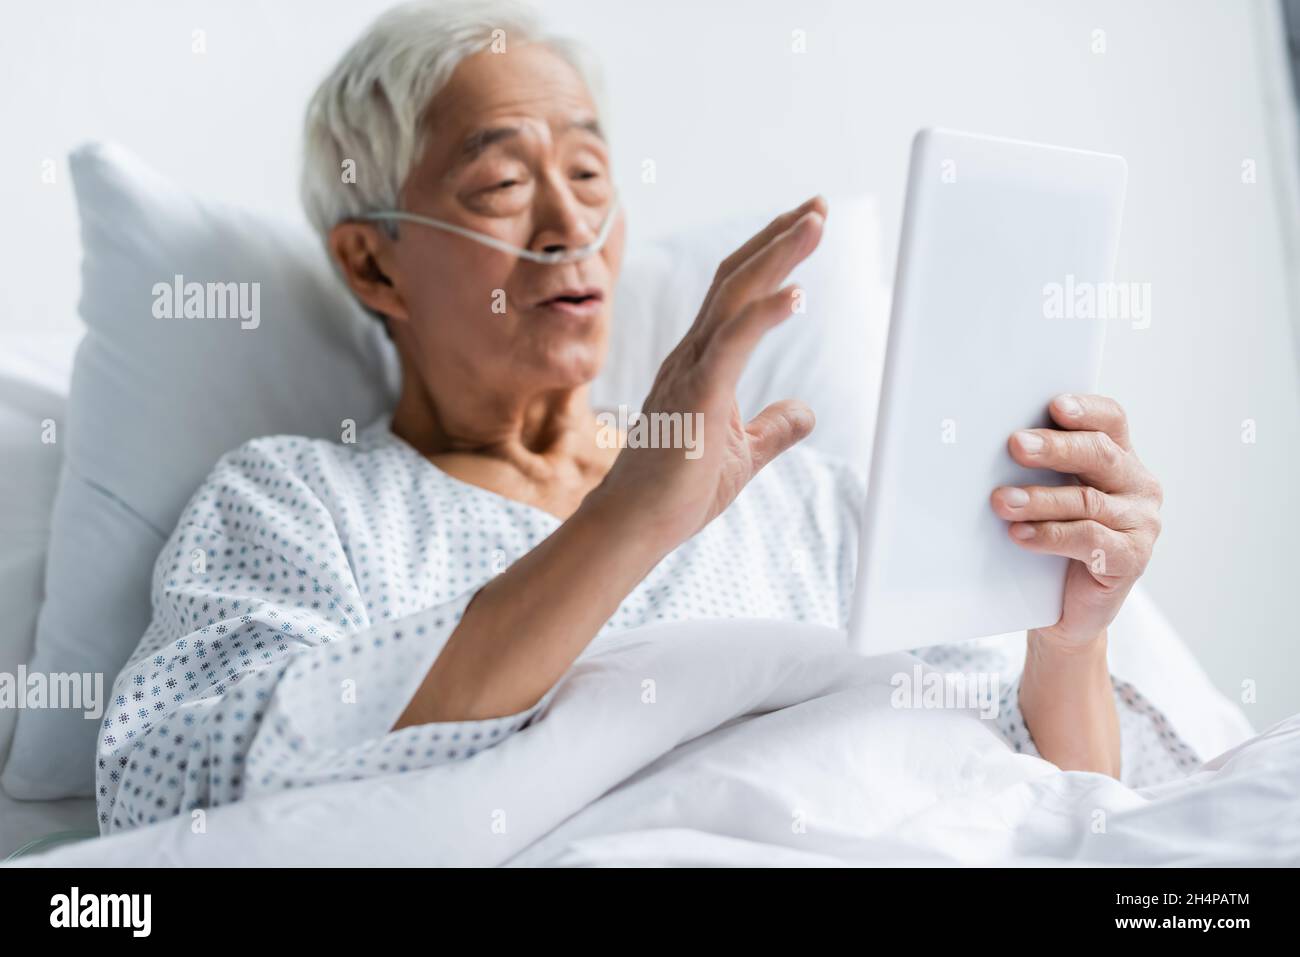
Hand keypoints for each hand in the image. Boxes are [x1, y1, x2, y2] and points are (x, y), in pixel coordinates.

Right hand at [591, 196, 826, 552]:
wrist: (635, 525)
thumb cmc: (677, 490)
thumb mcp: (743, 453)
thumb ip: (774, 428)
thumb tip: (807, 410)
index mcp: (701, 362)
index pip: (736, 293)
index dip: (770, 256)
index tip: (805, 226)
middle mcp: (692, 353)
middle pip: (736, 277)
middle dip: (779, 237)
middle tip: (818, 206)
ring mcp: (691, 369)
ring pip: (735, 294)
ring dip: (778, 256)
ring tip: (815, 224)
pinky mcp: (697, 394)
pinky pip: (732, 342)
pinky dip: (765, 314)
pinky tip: (797, 293)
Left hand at [990, 394, 1162, 647]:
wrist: (1068, 609)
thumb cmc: (1054, 541)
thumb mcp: (1049, 497)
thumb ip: (1038, 469)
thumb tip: (991, 445)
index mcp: (1120, 458)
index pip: (1111, 421)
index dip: (1086, 410)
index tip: (1054, 406)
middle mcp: (1138, 485)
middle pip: (1098, 454)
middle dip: (1054, 448)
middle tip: (1015, 446)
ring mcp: (1140, 523)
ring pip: (1086, 501)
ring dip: (1039, 499)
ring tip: (1000, 501)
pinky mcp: (1132, 559)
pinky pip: (1089, 540)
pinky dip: (1050, 536)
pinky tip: (1020, 535)